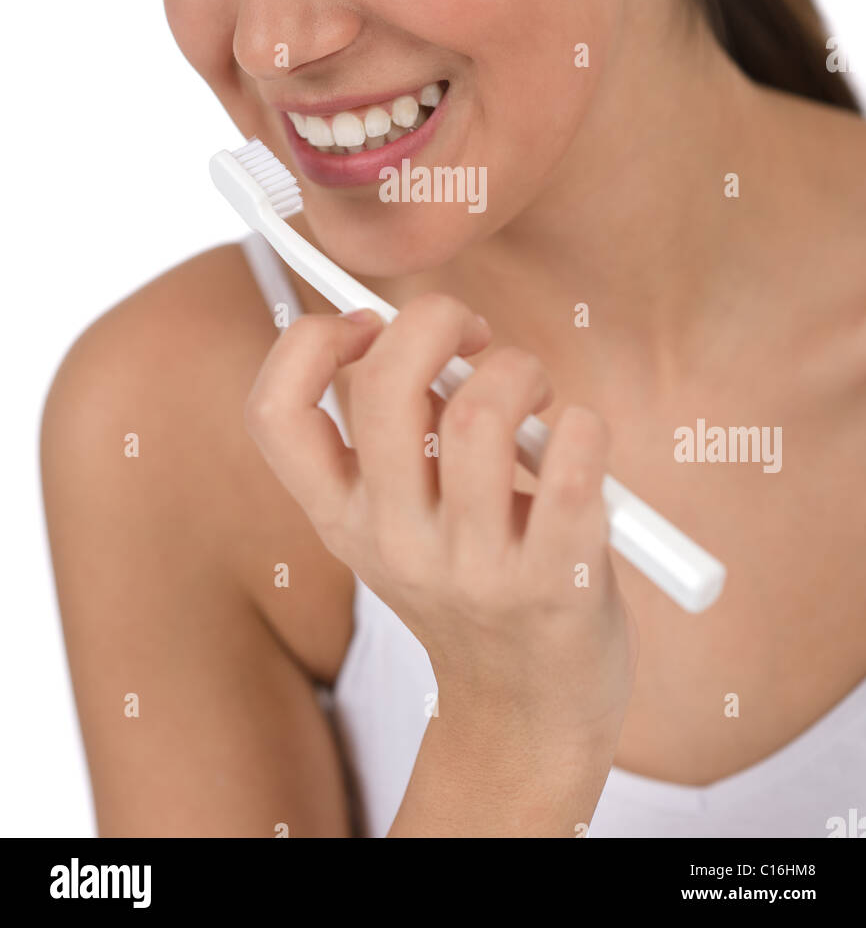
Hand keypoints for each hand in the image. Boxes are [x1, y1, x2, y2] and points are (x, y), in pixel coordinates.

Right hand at [244, 292, 637, 755]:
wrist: (528, 713)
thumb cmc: (471, 582)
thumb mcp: (398, 522)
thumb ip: (396, 433)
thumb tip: (419, 322)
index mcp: (340, 517)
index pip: (273, 412)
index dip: (310, 341)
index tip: (366, 324)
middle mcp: (392, 542)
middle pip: (385, 385)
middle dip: (437, 319)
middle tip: (474, 335)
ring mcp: (472, 568)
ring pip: (479, 415)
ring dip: (521, 370)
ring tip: (537, 395)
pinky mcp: (555, 584)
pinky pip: (568, 470)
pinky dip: (583, 429)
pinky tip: (580, 438)